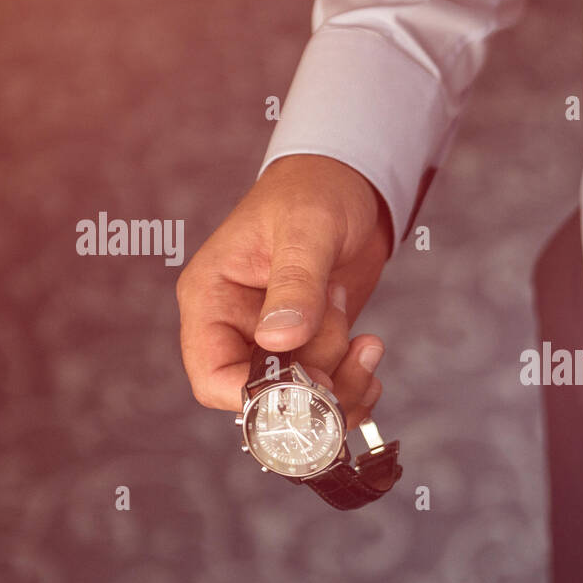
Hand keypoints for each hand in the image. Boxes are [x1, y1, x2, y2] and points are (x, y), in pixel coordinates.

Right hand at [176, 154, 394, 426]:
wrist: (350, 184)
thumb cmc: (315, 190)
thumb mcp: (306, 229)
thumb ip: (295, 284)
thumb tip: (279, 338)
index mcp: (211, 299)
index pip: (213, 376)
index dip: (256, 394)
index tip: (309, 382)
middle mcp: (237, 327)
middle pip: (264, 395)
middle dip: (314, 385)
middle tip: (348, 342)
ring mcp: (275, 340)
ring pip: (301, 398)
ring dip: (342, 384)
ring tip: (366, 341)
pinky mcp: (311, 345)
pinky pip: (327, 388)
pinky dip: (354, 384)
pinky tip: (370, 354)